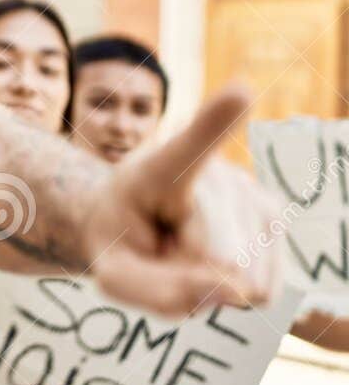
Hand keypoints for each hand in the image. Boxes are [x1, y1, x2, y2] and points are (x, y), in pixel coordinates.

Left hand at [84, 86, 280, 316]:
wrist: (133, 225)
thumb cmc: (120, 243)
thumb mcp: (112, 275)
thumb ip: (155, 291)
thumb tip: (239, 291)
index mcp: (160, 170)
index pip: (193, 146)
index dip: (216, 123)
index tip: (241, 93)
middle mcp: (215, 171)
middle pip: (221, 258)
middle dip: (190, 277)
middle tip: (161, 251)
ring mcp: (251, 191)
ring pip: (245, 278)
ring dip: (211, 282)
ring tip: (183, 249)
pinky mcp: (273, 216)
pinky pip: (263, 285)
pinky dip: (235, 289)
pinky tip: (213, 259)